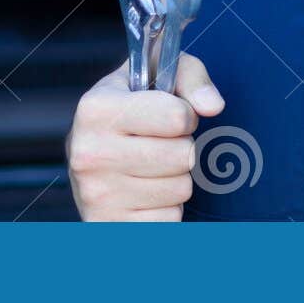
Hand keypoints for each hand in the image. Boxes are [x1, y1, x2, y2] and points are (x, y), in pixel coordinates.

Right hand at [65, 54, 224, 220]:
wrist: (90, 157)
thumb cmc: (132, 111)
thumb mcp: (155, 74)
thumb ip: (191, 77)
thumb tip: (213, 106)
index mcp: (96, 109)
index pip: (176, 116)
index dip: (185, 114)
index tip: (169, 116)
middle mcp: (90, 152)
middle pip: (183, 155)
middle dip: (182, 148)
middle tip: (161, 144)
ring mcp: (98, 195)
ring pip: (180, 189)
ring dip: (176, 179)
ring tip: (151, 168)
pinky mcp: (110, 228)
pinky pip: (171, 221)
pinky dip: (167, 209)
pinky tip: (145, 195)